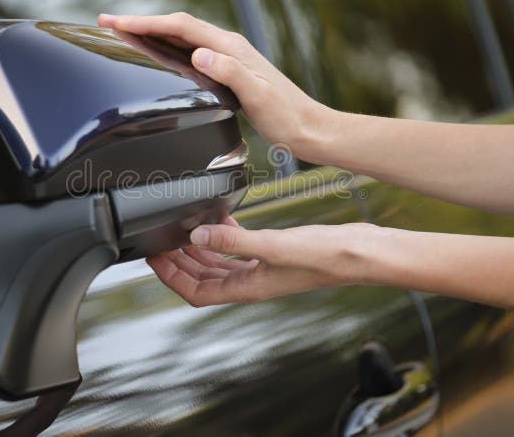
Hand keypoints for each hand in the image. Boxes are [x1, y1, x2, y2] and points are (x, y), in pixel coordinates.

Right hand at [97, 12, 335, 161]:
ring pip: (181, 38)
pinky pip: (189, 53)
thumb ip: (229, 71)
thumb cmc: (284, 115)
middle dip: (140, 23)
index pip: (180, 26)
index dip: (146, 22)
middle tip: (106, 24)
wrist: (307, 128)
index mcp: (231, 47)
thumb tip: (199, 53)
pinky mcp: (228, 72)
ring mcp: (228, 58)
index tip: (116, 23)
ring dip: (151, 34)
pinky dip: (166, 49)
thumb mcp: (257, 95)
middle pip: (176, 27)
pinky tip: (157, 58)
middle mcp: (227, 46)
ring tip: (122, 36)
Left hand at [146, 217, 377, 305]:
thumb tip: (197, 234)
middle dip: (178, 264)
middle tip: (159, 244)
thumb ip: (234, 241)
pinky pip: (239, 250)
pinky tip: (218, 222)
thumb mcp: (273, 246)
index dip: (171, 279)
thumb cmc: (325, 258)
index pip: (197, 292)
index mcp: (247, 288)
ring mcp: (262, 268)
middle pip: (203, 278)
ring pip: (219, 265)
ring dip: (197, 252)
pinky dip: (223, 238)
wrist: (359, 253)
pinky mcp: (273, 253)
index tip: (154, 258)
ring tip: (179, 233)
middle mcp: (251, 281)